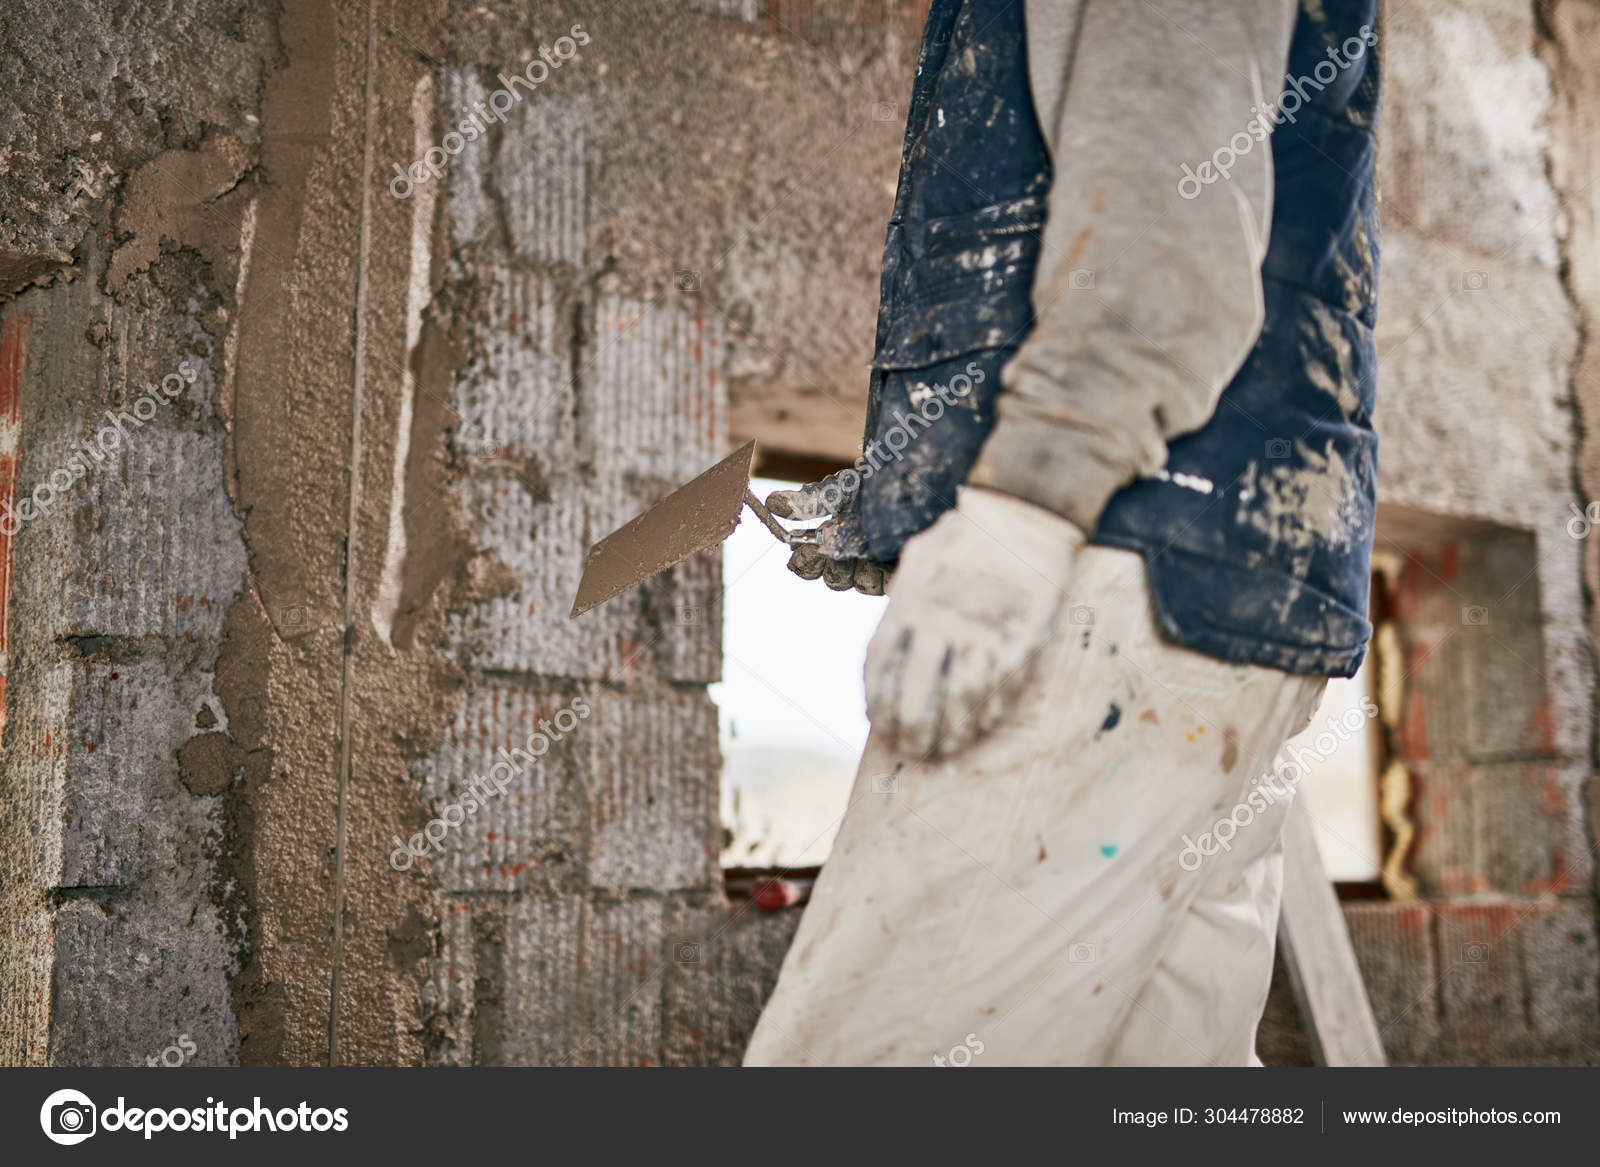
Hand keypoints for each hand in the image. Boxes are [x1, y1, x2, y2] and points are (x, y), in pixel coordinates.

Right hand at [765, 471, 886, 594]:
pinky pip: (880, 585)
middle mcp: (852, 556)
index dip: (802, 561)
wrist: (918, 484)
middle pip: (830, 579)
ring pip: (853, 583)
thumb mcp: (841, 490)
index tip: (797, 551)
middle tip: (827, 549)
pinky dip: (878, 572)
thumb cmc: (877, 485)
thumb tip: (771, 503)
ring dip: (853, 566)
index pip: (808, 563)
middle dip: (827, 565)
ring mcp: (874, 566)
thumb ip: (809, 501)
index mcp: (833, 539)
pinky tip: (882, 556)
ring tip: (861, 547)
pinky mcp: (897, 572)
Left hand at [864, 487, 1083, 757]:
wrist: (1022, 514)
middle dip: (912, 730)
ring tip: (945, 751)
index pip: (881, 666)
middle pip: (918, 694)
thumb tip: (887, 656)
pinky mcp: (1020, 637)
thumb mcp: (919, 559)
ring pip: (960, 699)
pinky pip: (1000, 689)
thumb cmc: (965, 538)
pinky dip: (987, 716)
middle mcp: (941, 620)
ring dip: (951, 732)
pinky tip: (978, 730)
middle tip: (914, 751)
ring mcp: (982, 631)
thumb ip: (902, 604)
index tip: (880, 726)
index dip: (879, 703)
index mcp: (908, 601)